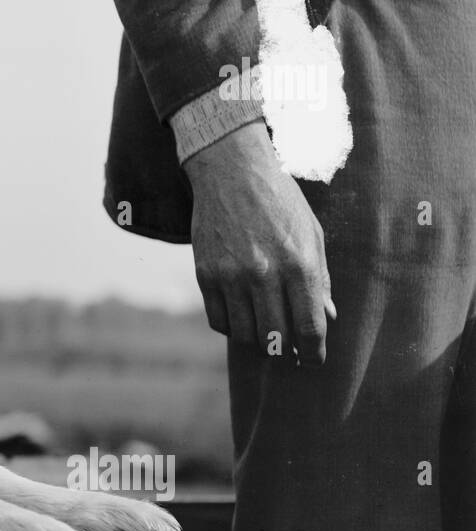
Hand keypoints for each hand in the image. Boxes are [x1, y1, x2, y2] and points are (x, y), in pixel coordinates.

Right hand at [184, 122, 335, 363]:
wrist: (231, 170)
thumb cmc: (279, 201)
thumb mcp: (311, 234)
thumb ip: (320, 278)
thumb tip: (326, 316)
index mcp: (300, 264)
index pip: (309, 326)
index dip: (313, 352)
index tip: (312, 360)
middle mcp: (265, 274)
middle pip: (276, 337)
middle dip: (285, 352)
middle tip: (288, 352)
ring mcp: (231, 275)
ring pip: (245, 334)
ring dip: (257, 340)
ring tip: (264, 333)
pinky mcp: (206, 273)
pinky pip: (218, 320)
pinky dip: (231, 327)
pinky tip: (240, 317)